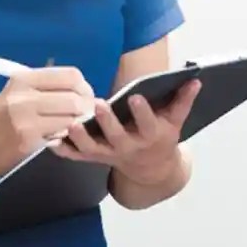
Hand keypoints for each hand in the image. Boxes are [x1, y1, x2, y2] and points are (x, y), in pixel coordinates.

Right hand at [0, 66, 95, 178]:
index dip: (84, 87)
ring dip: (76, 123)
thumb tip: (82, 89)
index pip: (70, 76)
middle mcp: (25, 95)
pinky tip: (55, 137)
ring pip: (71, 117)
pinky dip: (64, 136)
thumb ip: (45, 87)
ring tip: (70, 126)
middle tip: (85, 114)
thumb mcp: (17, 92)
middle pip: (74, 97)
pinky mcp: (28, 139)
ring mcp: (26, 118)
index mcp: (24, 78)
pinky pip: (60, 135)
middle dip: (86, 107)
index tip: (85, 96)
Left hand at [54, 79, 201, 185]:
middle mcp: (129, 147)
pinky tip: (52, 140)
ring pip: (93, 149)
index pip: (148, 124)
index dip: (142, 112)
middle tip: (99, 105)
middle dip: (108, 122)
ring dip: (81, 138)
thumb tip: (194, 80)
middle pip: (117, 137)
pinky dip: (63, 150)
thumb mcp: (176, 120)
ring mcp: (109, 154)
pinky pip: (76, 156)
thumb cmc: (162, 135)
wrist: (150, 167)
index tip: (136, 97)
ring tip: (72, 124)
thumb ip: (183, 100)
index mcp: (150, 136)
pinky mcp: (94, 158)